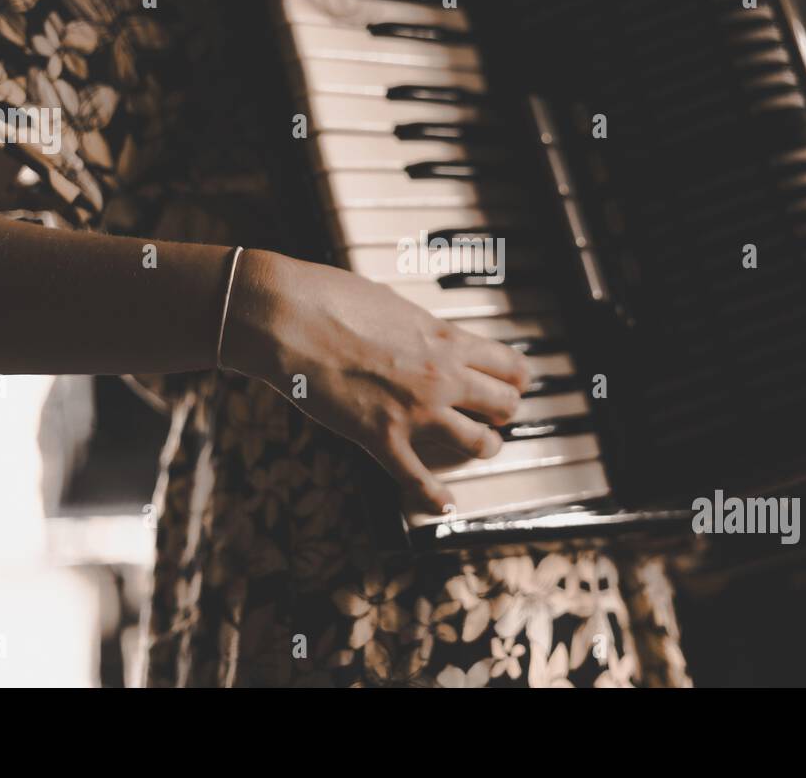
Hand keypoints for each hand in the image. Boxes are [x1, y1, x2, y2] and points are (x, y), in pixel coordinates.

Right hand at [220, 249, 529, 512]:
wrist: (290, 318)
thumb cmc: (335, 299)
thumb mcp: (397, 306)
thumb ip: (424, 331)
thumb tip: (433, 340)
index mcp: (447, 339)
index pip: (509, 365)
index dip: (515, 379)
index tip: (510, 384)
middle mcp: (443, 377)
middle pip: (504, 405)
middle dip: (504, 413)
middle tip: (496, 416)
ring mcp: (415, 411)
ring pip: (478, 442)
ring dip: (485, 447)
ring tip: (482, 447)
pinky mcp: (381, 437)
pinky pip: (418, 478)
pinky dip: (435, 498)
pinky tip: (445, 506)